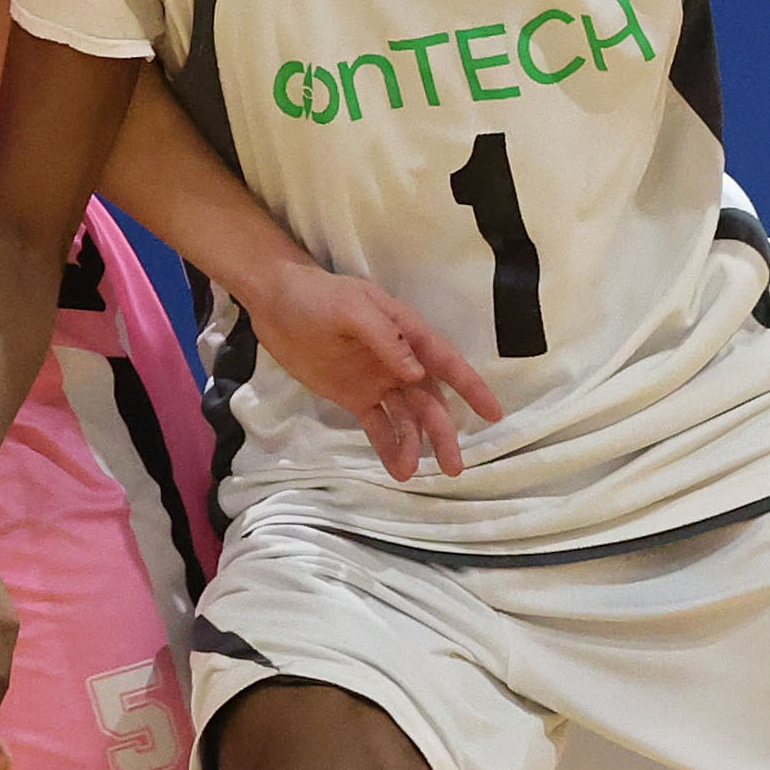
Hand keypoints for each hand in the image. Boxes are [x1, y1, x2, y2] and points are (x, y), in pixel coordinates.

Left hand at [242, 261, 503, 478]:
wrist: (276, 303)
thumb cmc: (317, 297)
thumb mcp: (352, 309)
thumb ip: (385, 339)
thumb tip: (416, 374)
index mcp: (407, 333)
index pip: (446, 363)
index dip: (471, 388)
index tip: (493, 414)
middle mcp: (400, 360)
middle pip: (430, 400)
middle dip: (443, 432)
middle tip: (454, 466)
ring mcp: (379, 381)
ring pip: (408, 418)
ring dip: (414, 444)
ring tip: (412, 473)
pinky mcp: (356, 396)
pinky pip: (379, 425)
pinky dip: (389, 446)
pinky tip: (397, 469)